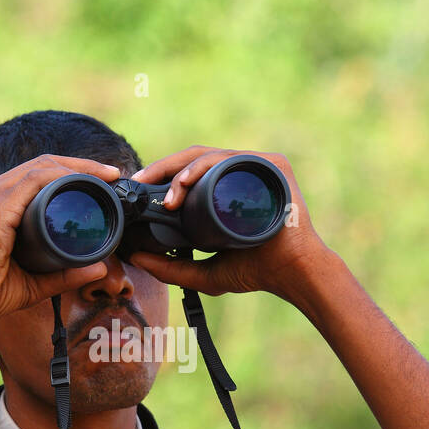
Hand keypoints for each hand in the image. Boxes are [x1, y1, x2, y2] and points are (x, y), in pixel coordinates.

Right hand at [0, 154, 121, 320]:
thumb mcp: (34, 284)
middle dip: (81, 166)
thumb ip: (65, 276)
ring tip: (107, 175)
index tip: (102, 183)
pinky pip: (36, 178)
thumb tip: (100, 269)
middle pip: (44, 165)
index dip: (71, 175)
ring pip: (44, 166)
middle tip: (112, 175)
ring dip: (79, 166)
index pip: (38, 177)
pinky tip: (86, 179)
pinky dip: (65, 175)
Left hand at [123, 145, 330, 300]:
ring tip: (167, 197)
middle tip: (140, 184)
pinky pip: (230, 157)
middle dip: (162, 169)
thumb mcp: (205, 271)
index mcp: (225, 188)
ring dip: (180, 172)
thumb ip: (171, 268)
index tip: (137, 191)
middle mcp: (240, 172)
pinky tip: (185, 182)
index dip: (160, 176)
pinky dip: (204, 166)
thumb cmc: (256, 270)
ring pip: (208, 156)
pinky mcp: (271, 164)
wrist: (292, 272)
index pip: (188, 173)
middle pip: (194, 159)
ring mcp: (256, 165)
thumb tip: (136, 258)